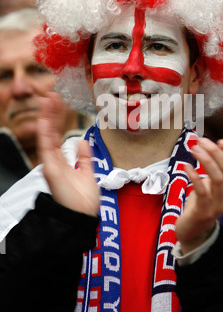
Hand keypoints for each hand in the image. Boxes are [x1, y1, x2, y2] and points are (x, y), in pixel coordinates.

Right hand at [37, 92, 99, 216]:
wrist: (83, 216)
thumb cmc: (84, 200)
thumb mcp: (87, 173)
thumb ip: (84, 158)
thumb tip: (83, 142)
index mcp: (63, 162)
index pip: (58, 136)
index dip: (58, 120)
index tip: (60, 104)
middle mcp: (54, 162)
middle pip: (51, 133)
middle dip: (52, 114)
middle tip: (53, 95)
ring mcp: (51, 165)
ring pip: (46, 136)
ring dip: (47, 118)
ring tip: (49, 99)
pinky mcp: (50, 169)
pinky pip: (46, 148)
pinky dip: (45, 133)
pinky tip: (45, 119)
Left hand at [175, 135, 222, 253]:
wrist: (193, 229)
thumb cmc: (203, 200)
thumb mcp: (213, 179)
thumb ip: (222, 159)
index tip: (221, 140)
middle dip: (215, 152)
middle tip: (200, 141)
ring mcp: (218, 205)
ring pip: (217, 179)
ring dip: (205, 160)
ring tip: (194, 149)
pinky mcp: (203, 212)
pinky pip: (201, 191)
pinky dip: (194, 176)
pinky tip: (186, 166)